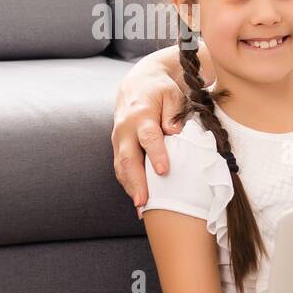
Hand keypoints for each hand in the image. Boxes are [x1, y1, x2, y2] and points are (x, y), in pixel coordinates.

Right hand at [112, 67, 186, 207]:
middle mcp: (125, 129)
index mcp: (141, 115)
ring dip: (130, 188)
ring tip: (141, 208)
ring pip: (121, 166)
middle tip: (144, 201)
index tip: (163, 171)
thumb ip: (174, 112)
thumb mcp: (172, 94)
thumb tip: (174, 132)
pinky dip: (128, 185)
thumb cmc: (161, 91)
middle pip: (129, 157)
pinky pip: (121, 168)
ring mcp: (119, 139)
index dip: (156, 154)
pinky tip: (139, 201)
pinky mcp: (119, 147)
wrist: (138, 84)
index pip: (149, 137)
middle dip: (136, 181)